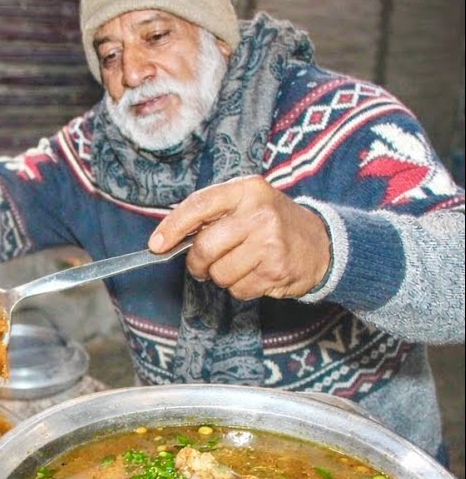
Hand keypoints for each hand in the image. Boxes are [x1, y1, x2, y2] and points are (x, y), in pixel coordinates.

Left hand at [149, 176, 331, 299]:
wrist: (323, 243)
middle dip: (197, 263)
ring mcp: (270, 241)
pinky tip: (256, 274)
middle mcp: (259, 212)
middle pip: (204, 246)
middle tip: (202, 266)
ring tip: (241, 265)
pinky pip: (238, 289)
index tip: (156, 245)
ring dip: (222, 276)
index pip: (198, 205)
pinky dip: (241, 288)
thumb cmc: (273, 223)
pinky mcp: (276, 269)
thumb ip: (211, 215)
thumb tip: (166, 238)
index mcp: (246, 189)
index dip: (172, 227)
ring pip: (219, 272)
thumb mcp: (246, 204)